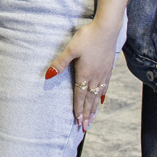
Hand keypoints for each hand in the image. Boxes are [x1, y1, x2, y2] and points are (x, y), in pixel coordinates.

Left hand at [45, 16, 121, 131]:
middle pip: (90, 100)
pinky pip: (105, 86)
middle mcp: (95, 77)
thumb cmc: (88, 37)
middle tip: (85, 127)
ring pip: (98, 95)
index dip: (78, 110)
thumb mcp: (71, 49)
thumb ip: (60, 63)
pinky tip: (101, 99)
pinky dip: (102, 96)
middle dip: (87, 114)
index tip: (78, 122)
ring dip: (94, 108)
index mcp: (84, 74)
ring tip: (92, 119)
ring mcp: (103, 73)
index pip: (80, 96)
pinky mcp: (108, 68)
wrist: (107, 28)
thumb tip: (47, 75)